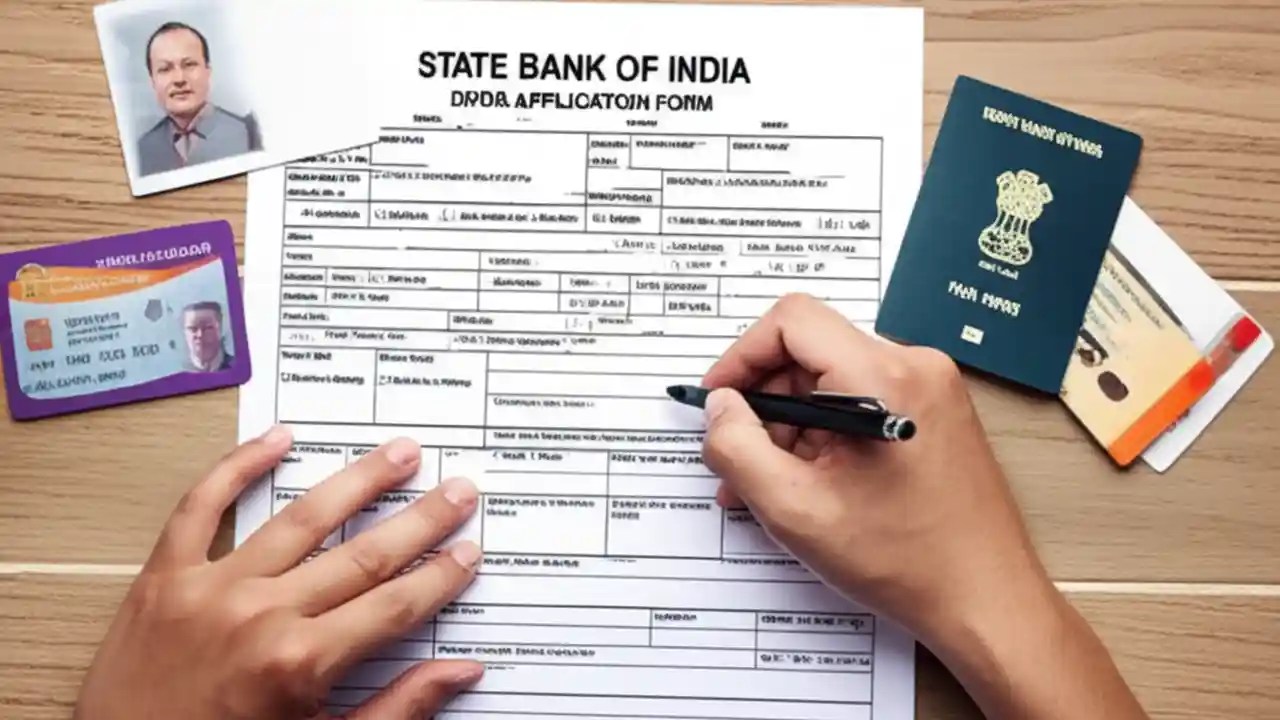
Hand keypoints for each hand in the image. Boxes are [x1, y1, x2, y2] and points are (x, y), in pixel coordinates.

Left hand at [75, 427, 483, 719]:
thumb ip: (396, 709)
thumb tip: (459, 672)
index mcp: (300, 664)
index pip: (394, 606)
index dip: (440, 576)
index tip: (468, 552)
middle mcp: (261, 617)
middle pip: (363, 556)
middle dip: (420, 521)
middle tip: (458, 492)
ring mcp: (211, 589)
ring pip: (301, 519)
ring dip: (358, 482)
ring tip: (398, 454)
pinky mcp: (163, 578)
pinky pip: (201, 508)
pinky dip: (237, 467)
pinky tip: (277, 439)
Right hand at [699, 294, 1146, 718]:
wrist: (986, 600)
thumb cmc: (908, 560)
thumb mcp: (795, 508)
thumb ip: (738, 448)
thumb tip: (720, 408)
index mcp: (883, 377)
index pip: (793, 320)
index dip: (742, 356)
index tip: (720, 397)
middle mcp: (915, 368)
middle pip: (811, 352)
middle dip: (765, 403)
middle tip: (739, 456)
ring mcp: (931, 389)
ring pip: (833, 381)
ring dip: (792, 427)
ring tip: (772, 485)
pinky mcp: (935, 413)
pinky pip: (862, 401)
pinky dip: (826, 435)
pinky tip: (810, 483)